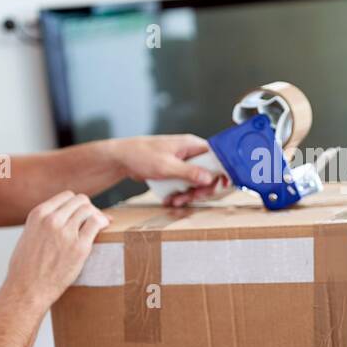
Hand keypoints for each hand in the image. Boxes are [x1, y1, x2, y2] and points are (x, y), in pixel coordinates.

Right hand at [3, 191, 110, 309]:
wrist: (27, 290)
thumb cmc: (26, 268)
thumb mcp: (29, 235)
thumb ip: (43, 224)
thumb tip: (61, 218)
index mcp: (38, 215)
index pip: (66, 197)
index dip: (76, 204)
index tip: (81, 214)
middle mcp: (51, 220)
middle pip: (80, 201)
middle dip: (88, 209)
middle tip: (92, 220)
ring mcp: (66, 233)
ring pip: (89, 210)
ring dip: (97, 215)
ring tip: (99, 225)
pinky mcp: (79, 247)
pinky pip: (96, 224)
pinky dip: (104, 222)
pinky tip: (105, 227)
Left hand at [112, 134, 227, 206]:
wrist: (122, 159)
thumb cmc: (141, 155)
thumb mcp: (166, 165)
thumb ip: (189, 172)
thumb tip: (210, 177)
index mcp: (192, 145)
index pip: (217, 156)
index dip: (223, 171)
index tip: (223, 184)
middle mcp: (190, 153)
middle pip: (209, 173)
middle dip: (201, 189)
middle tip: (192, 197)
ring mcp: (183, 163)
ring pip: (196, 182)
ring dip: (188, 194)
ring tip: (176, 201)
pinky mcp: (176, 171)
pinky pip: (185, 185)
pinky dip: (179, 194)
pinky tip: (170, 199)